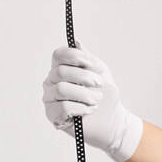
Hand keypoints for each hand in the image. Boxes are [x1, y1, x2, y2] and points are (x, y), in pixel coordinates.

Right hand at [41, 44, 143, 161]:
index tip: (93, 65)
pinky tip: (88, 110)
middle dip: (85, 77)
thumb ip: (87, 58)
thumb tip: (76, 41)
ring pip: (61, 89)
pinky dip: (80, 108)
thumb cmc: (105, 95)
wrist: (112, 120)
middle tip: (99, 84)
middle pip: (61, 71)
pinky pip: (62, 108)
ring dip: (85, 94)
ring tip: (96, 100)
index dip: (76, 57)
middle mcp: (52, 81)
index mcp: (62, 68)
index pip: (59, 54)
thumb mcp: (100, 72)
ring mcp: (50, 98)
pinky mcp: (53, 115)